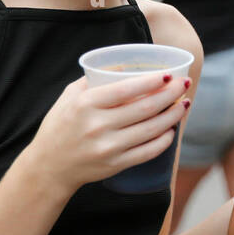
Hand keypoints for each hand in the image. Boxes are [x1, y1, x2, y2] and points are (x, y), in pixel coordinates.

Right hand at [28, 72, 190, 194]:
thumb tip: (124, 67)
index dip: (152, 81)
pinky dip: (164, 140)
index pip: (126, 89)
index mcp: (85, 104)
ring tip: (184, 105)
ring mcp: (108, 147)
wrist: (49, 167)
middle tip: (184, 85)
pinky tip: (171, 129)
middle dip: (171, 95)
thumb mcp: (69, 97)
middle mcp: (98, 126)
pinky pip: (148, 152)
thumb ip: (93, 80)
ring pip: (151, 129)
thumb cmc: (59, 126)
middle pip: (145, 108)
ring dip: (173, 116)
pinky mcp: (116, 165)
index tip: (168, 75)